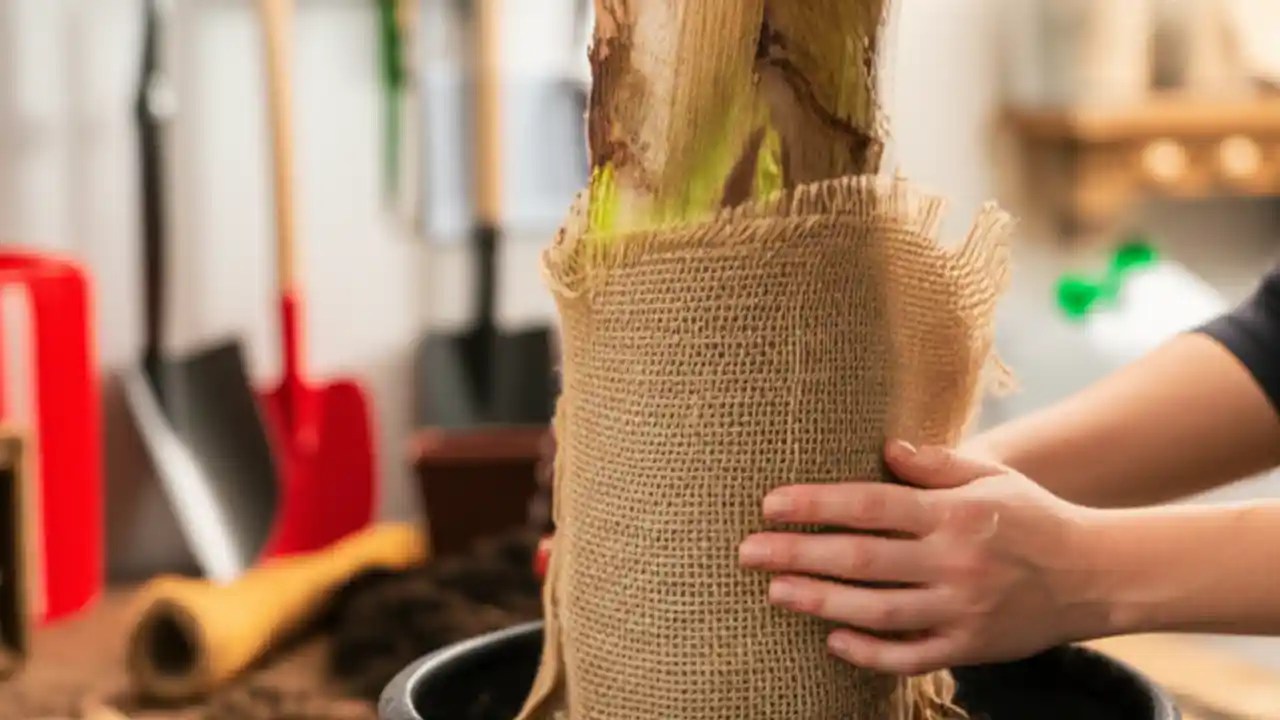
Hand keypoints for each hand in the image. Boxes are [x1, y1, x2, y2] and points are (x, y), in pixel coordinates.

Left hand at [738, 440, 1113, 674]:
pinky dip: (867, 651)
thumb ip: (935, 464)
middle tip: (747, 551)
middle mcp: (954, 562)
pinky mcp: (969, 646)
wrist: (1096, 574)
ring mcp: (961, 609)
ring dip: (819, 602)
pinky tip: (831, 638)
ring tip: (774, 591)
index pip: (870, 505)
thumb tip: (883, 448)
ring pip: (876, 611)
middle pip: (860, 560)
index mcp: (954, 514)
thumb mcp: (991, 475)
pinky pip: (908, 655)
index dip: (816, 504)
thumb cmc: (1032, 516)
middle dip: (797, 554)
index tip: (771, 503)